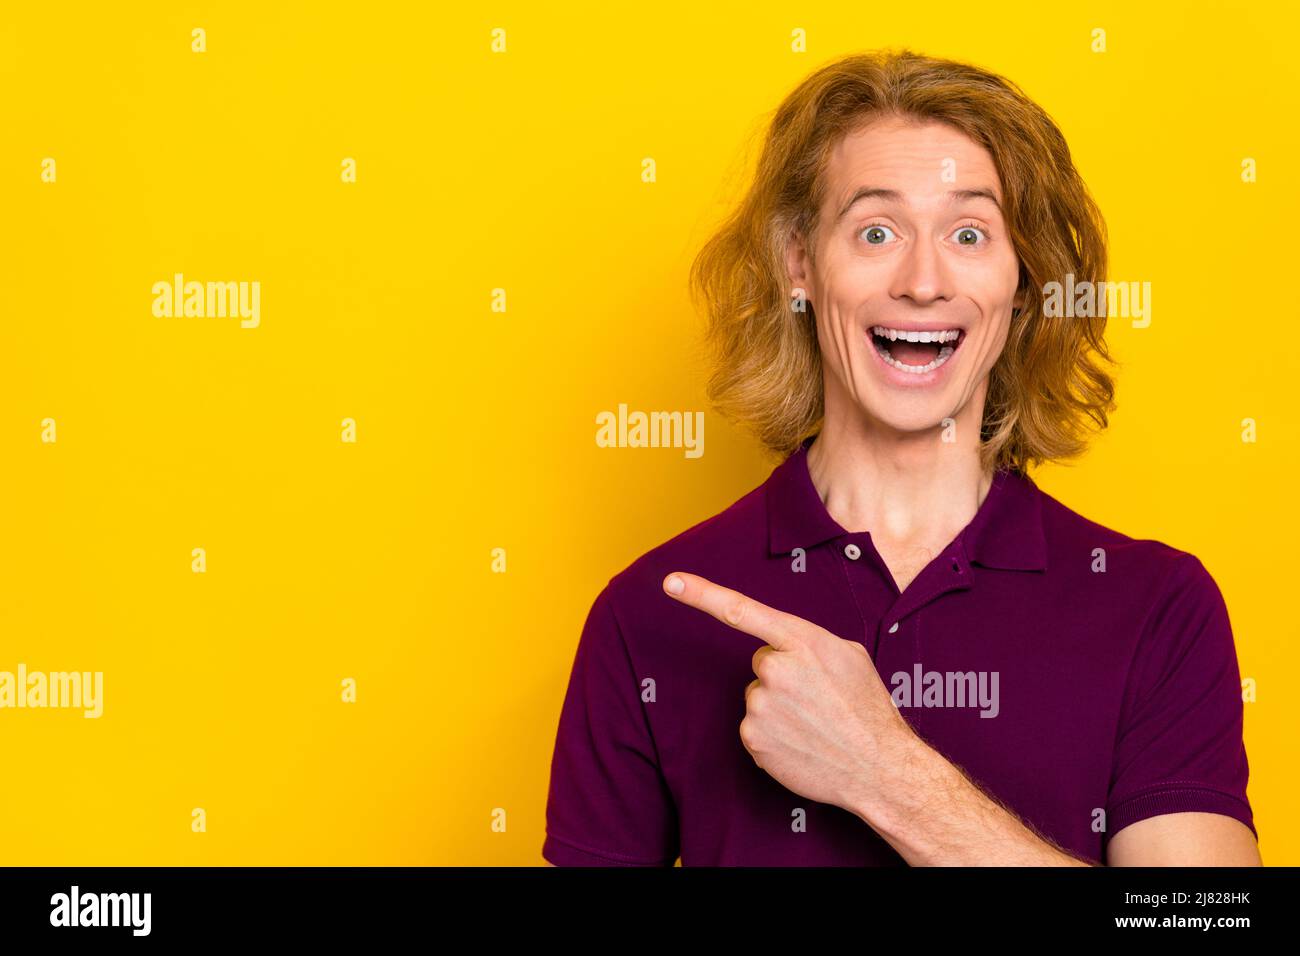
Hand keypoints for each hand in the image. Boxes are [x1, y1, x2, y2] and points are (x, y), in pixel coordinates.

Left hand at [662, 571, 921, 813]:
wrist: (878, 767)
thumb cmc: (868, 709)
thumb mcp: (849, 656)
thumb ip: (809, 642)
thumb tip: (783, 646)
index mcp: (802, 641)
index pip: (742, 611)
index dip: (701, 594)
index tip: (671, 581)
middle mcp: (776, 670)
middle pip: (762, 662)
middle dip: (783, 674)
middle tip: (816, 697)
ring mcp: (761, 706)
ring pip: (758, 696)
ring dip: (779, 706)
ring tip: (814, 723)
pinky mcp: (752, 739)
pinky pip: (754, 726)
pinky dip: (773, 734)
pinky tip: (801, 742)